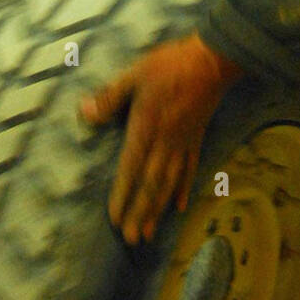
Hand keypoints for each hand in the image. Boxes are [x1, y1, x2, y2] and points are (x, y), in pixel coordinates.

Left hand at [80, 32, 243, 244]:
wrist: (214, 60)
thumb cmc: (172, 64)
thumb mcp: (135, 73)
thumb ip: (111, 95)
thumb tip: (85, 112)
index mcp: (147, 127)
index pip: (131, 168)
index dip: (123, 195)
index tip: (116, 218)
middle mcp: (166, 142)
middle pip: (151, 185)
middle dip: (141, 213)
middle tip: (132, 239)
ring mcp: (183, 143)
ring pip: (169, 183)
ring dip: (158, 210)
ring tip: (150, 232)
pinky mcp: (196, 138)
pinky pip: (189, 169)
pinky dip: (183, 189)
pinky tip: (178, 207)